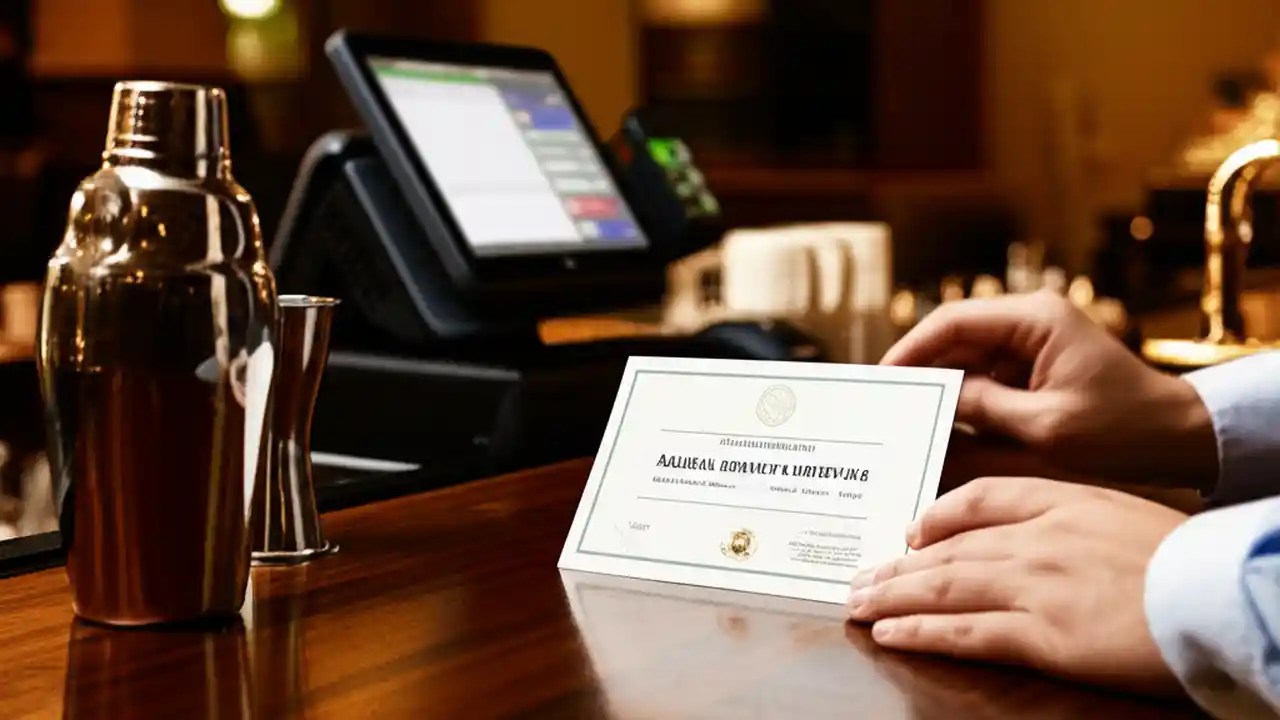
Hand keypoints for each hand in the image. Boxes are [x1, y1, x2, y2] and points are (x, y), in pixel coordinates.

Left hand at [845, 477, 1185, 694]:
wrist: (1223, 592)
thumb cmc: (1185, 558)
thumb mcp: (1124, 514)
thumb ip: (1071, 516)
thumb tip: (1029, 531)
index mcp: (1061, 500)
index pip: (979, 498)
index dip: (936, 516)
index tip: (909, 531)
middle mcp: (1036, 538)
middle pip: (948, 548)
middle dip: (896, 565)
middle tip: (859, 576)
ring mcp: (1035, 586)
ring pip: (944, 586)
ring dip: (893, 596)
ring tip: (858, 603)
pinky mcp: (1044, 636)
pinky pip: (966, 632)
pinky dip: (922, 632)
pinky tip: (891, 633)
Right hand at [882, 291, 1216, 489]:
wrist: (1180, 438)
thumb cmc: (1124, 431)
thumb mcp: (1045, 429)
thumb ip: (983, 410)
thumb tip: (933, 401)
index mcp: (1035, 320)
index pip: (953, 322)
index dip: (911, 350)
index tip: (882, 379)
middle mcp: (1031, 321)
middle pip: (954, 338)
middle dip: (921, 371)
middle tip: (886, 404)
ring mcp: (1033, 344)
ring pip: (967, 360)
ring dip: (941, 390)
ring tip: (907, 419)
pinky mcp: (1036, 368)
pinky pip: (986, 379)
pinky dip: (965, 402)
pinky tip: (944, 429)